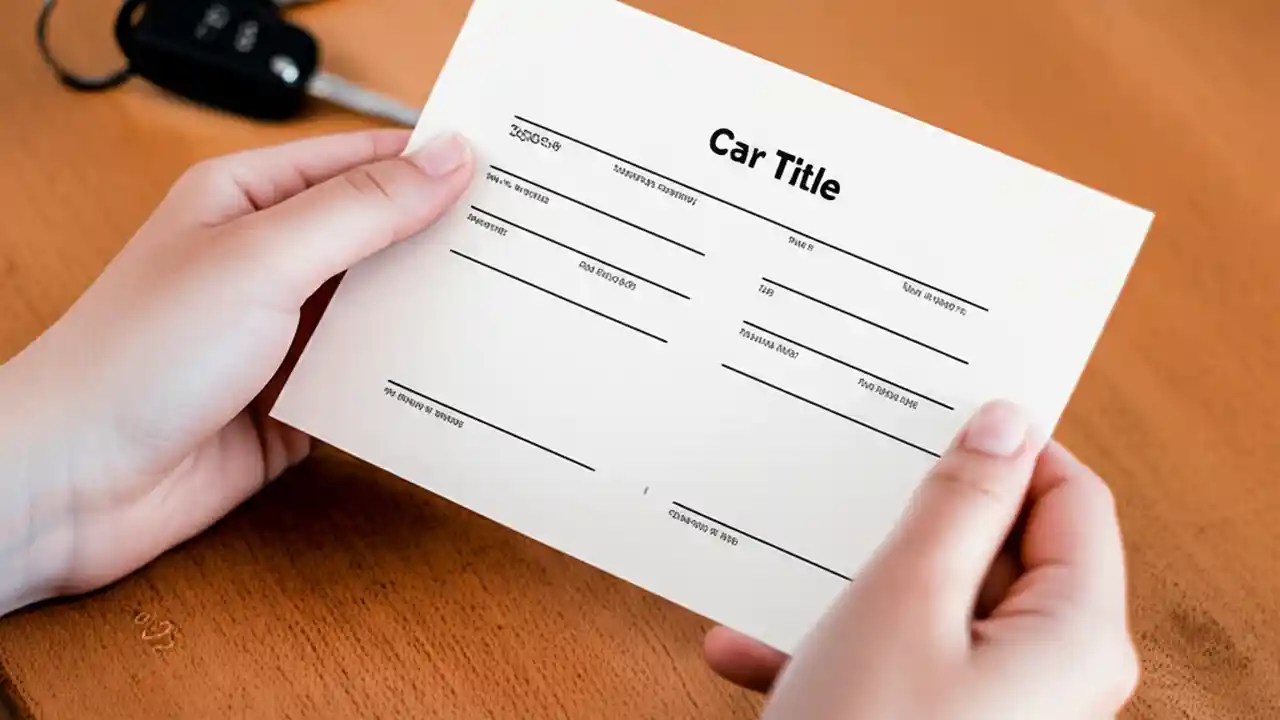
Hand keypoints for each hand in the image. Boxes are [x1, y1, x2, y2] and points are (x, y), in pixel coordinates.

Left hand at [0, 129, 472, 612]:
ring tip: (500, 311)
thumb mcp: (263, 259)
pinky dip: (404, 381)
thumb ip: (362, 209)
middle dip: (441, 243)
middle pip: (377, 238)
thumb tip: (447, 159)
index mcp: (247, 201)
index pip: (360, 163)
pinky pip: (368, 381)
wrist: (76, 483)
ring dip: (427, 316)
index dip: (429, 163)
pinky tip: (448, 380)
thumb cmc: (136, 357)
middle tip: (518, 247)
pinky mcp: (294, 402)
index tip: (502, 174)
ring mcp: (280, 336)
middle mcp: (266, 264)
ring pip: (379, 312)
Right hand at [704, 402, 1138, 718]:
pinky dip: (840, 646)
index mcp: (1076, 634)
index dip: (1010, 446)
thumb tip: (1006, 422)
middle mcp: (1055, 673)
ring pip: (940, 608)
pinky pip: (904, 664)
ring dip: (859, 588)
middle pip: (1003, 553)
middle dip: (919, 522)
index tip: (941, 415)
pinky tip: (754, 646)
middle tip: (853, 483)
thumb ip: (961, 503)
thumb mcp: (905, 600)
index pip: (1071, 496)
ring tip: (793, 569)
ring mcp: (1002, 707)